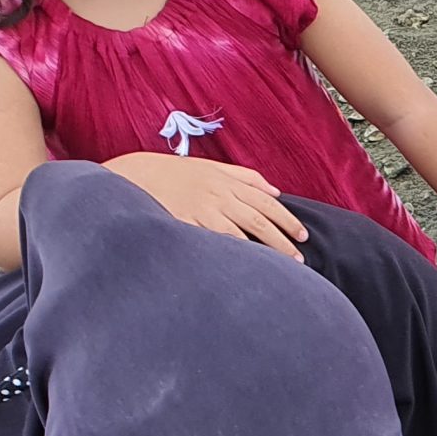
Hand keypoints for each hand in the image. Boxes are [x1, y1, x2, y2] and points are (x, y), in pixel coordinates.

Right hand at [104, 152, 309, 258]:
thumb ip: (244, 177)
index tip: (303, 236)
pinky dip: (237, 252)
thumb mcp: (209, 167)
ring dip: (267, 250)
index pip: (266, 202)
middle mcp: (219, 195)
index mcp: (226, 181)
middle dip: (283, 240)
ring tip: (284, 268)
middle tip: (300, 259)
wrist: (133, 177)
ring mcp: (204, 209)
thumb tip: (275, 191)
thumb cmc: (174, 174)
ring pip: (244, 232)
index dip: (287, 220)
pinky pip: (218, 240)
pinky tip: (250, 265)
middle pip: (260, 220)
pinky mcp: (188, 223)